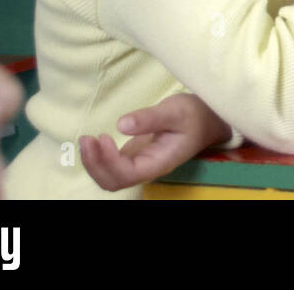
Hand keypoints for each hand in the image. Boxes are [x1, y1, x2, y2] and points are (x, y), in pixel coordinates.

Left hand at [79, 93, 231, 191]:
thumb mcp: (176, 110)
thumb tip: (121, 124)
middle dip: (95, 165)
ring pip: (110, 178)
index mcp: (159, 162)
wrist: (207, 119)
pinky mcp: (136, 157)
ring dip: (94, 163)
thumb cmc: (194, 115)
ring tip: (86, 140)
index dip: (110, 161)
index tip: (104, 137)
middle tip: (87, 139)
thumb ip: (150, 118)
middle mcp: (148, 168)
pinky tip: (94, 142)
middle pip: (114, 182)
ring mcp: (141, 164)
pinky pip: (112, 167)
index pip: (128, 174)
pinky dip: (98, 158)